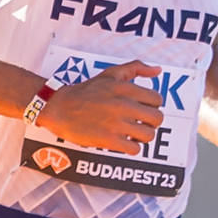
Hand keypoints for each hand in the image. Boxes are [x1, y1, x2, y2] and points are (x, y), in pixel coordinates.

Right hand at [33, 61, 164, 154]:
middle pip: (157, 119)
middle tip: (140, 123)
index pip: (157, 100)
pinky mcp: (109, 140)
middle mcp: (124, 105)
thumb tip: (157, 70)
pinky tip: (123, 142)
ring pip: (148, 135)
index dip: (152, 106)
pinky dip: (132, 148)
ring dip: (142, 136)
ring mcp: (117, 124)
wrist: (60, 108)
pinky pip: (135, 149)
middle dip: (151, 122)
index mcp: (126, 88)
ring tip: (132, 133)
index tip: (142, 109)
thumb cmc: (86, 91)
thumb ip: (136, 68)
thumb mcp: (110, 73)